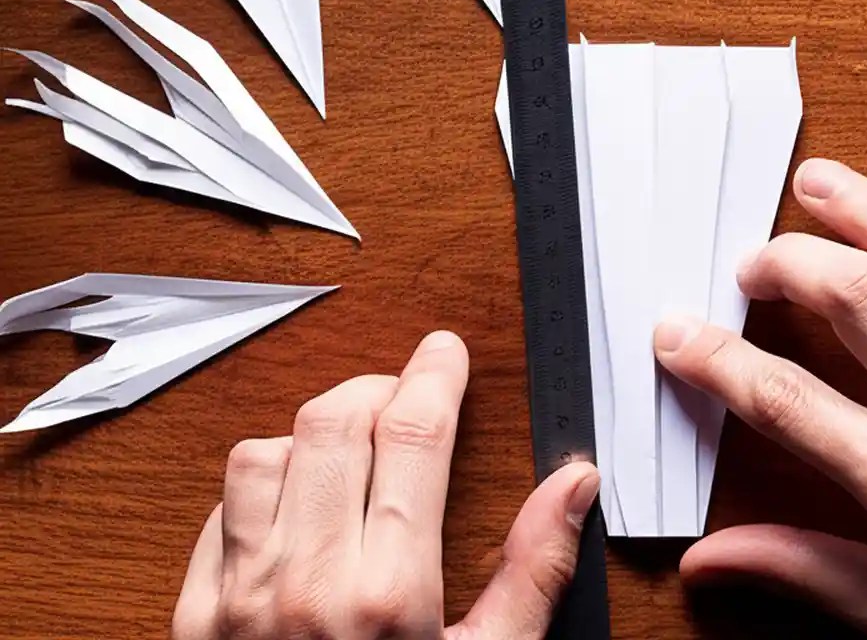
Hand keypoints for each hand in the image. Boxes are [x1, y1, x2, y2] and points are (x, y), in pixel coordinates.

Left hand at [172, 331, 599, 639]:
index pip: (412, 435)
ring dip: (312, 434)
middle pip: (332, 422)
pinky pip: (218, 511)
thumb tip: (575, 484)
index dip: (434, 376)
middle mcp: (303, 581)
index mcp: (387, 592)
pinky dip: (260, 484)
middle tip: (408, 396)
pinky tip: (298, 504)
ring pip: (263, 453)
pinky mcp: (193, 616)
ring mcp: (236, 597)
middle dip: (377, 389)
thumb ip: (533, 571)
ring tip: (352, 450)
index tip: (446, 351)